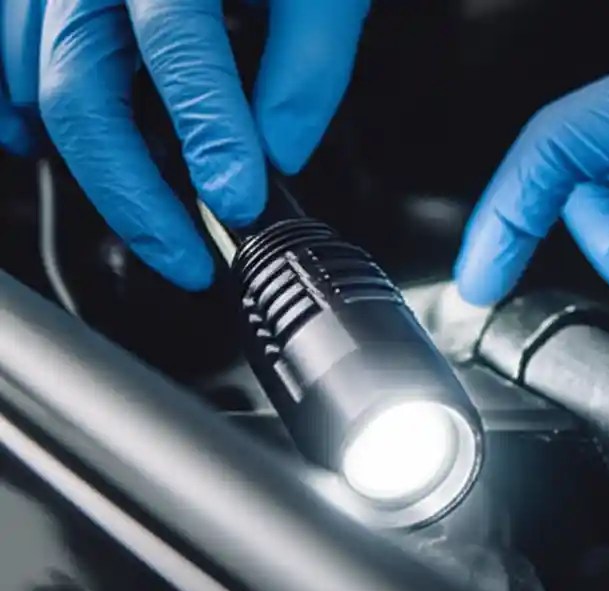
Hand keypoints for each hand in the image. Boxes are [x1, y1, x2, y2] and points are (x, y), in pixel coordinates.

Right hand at [3, 0, 368, 288]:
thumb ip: (307, 58)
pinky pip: (5, 51)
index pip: (178, 47)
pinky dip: (19, 106)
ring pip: (35, 79)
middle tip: (190, 255)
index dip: (208, 134)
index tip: (237, 203)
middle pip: (83, 87)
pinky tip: (44, 147)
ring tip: (149, 219)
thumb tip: (280, 152)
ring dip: (86, 163)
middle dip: (135, 191)